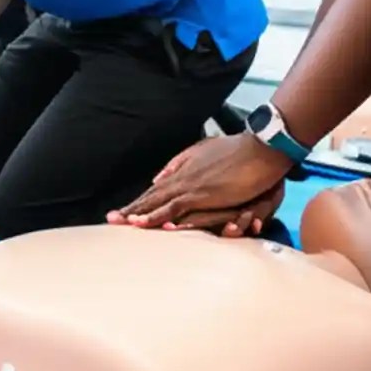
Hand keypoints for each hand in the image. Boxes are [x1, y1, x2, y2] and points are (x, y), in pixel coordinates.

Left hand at [106, 132, 293, 229]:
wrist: (261, 147)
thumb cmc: (239, 152)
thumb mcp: (205, 154)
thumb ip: (180, 164)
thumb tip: (159, 177)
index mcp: (183, 171)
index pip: (156, 190)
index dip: (138, 201)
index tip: (122, 211)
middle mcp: (183, 178)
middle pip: (151, 196)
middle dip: (130, 209)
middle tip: (109, 219)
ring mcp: (191, 185)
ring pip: (158, 202)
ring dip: (138, 213)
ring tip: (119, 222)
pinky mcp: (202, 193)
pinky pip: (175, 207)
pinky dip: (158, 215)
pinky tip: (145, 222)